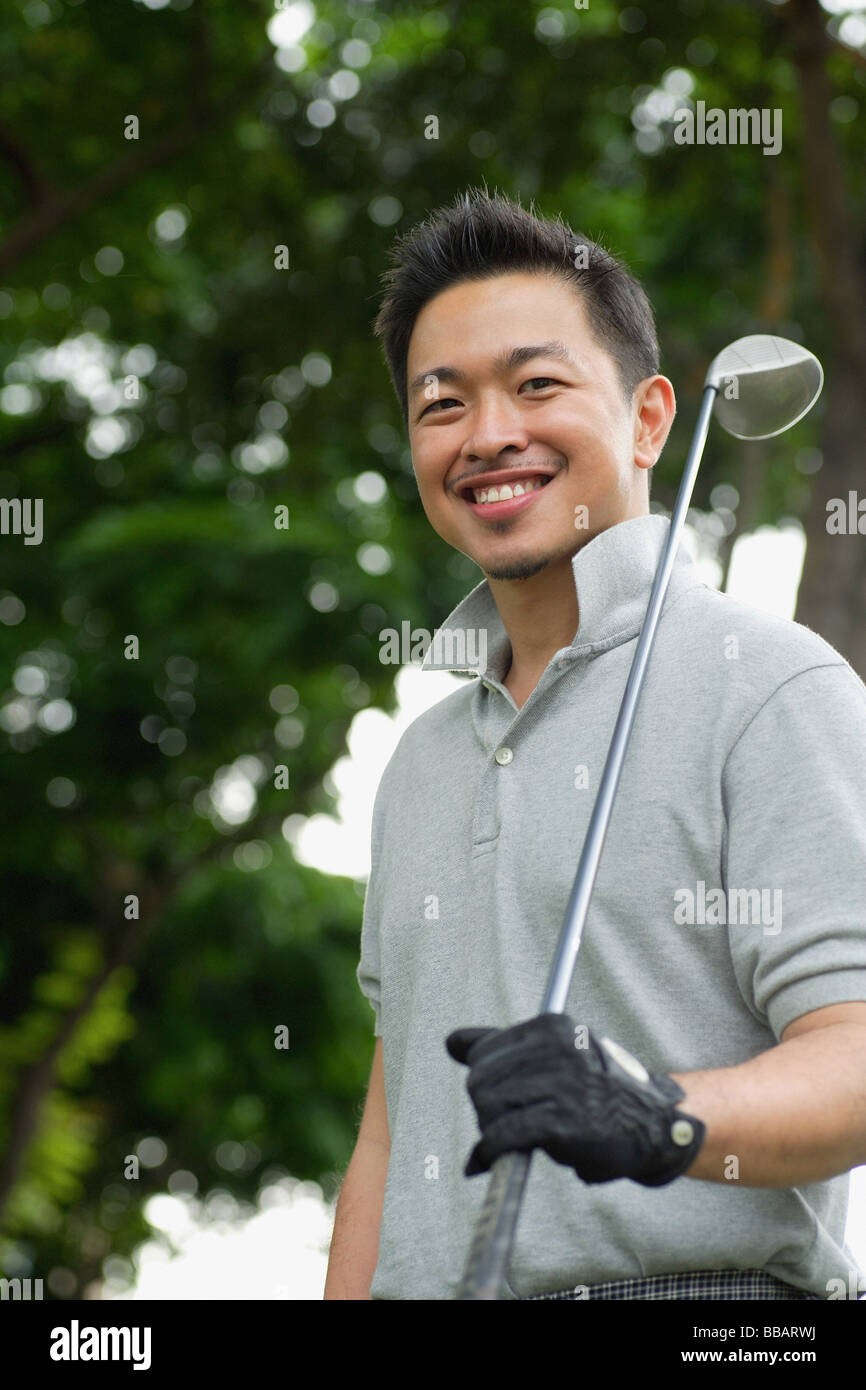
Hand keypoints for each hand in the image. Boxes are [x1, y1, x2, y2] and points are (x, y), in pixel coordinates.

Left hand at [445, 1013, 704, 1185]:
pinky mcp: (562, 1123)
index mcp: (552, 1027)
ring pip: (488, 1106)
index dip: (484, 1080)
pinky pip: (504, 1135)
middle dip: (484, 1106)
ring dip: (489, 1130)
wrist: (654, 1126)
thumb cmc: (598, 1089)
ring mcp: (560, 1085)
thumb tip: (451, 1042)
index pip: (483, 1052)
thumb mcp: (558, 1054)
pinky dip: (489, 1151)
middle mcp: (556, 1049)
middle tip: (502, 1123)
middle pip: (481, 1080)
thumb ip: (504, 1046)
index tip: (498, 1097)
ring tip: (508, 1140)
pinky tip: (488, 1160)